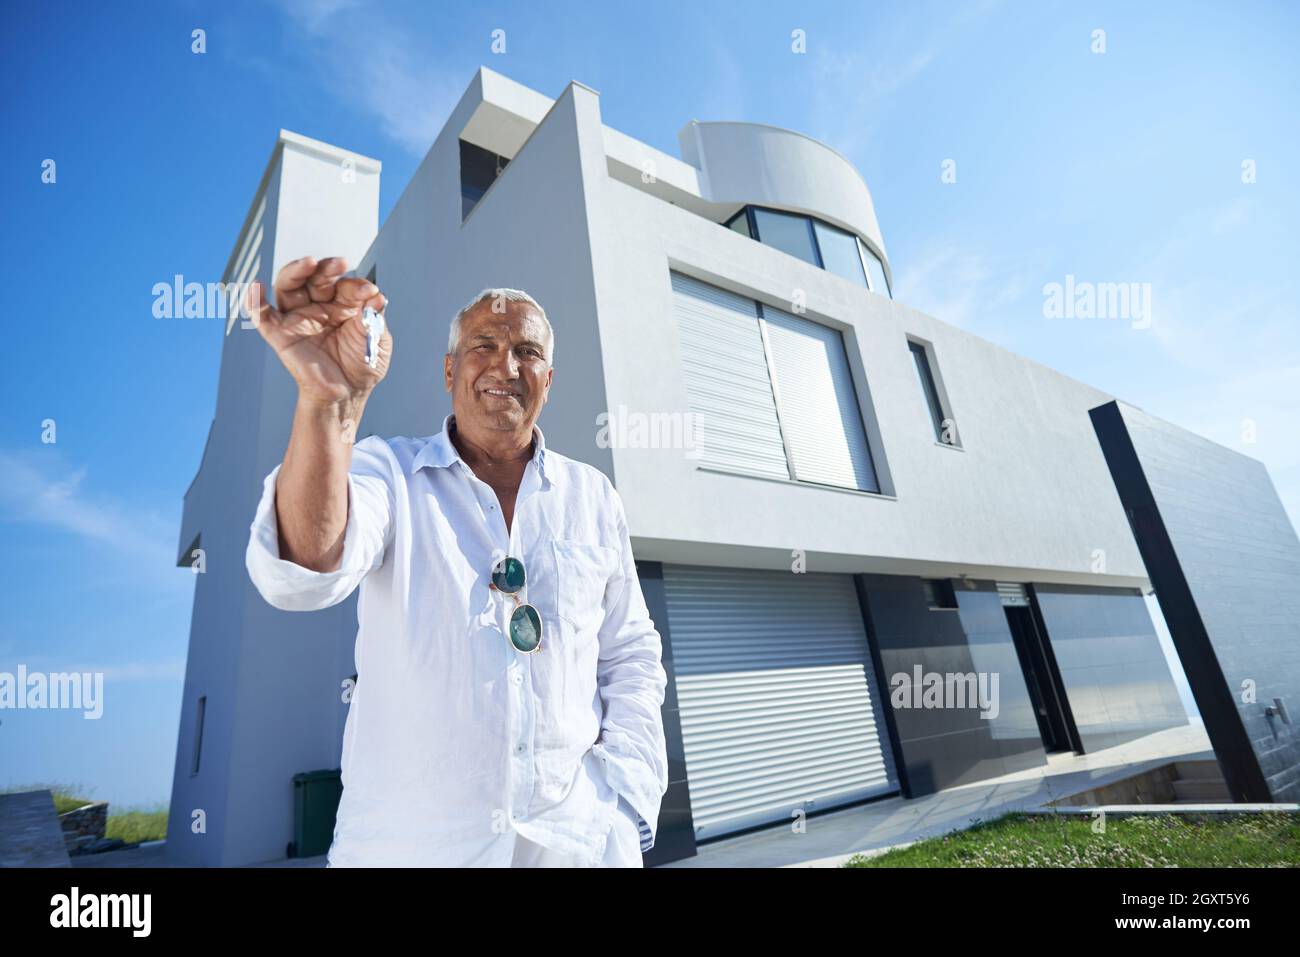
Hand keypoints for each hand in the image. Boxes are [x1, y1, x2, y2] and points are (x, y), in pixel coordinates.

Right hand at [245, 256, 392, 405]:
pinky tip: (256, 286)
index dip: (356, 285)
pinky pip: (262, 315)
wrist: (347, 395)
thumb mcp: (377, 340)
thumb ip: (375, 318)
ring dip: (295, 272)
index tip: (369, 291)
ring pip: (289, 287)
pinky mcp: (281, 335)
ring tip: (308, 263)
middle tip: (339, 264)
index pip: (345, 285)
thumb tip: (378, 296)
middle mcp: (319, 306)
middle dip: (326, 269)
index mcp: (343, 304)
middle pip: (314, 278)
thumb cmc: (363, 365)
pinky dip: (254, 300)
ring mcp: (299, 319)